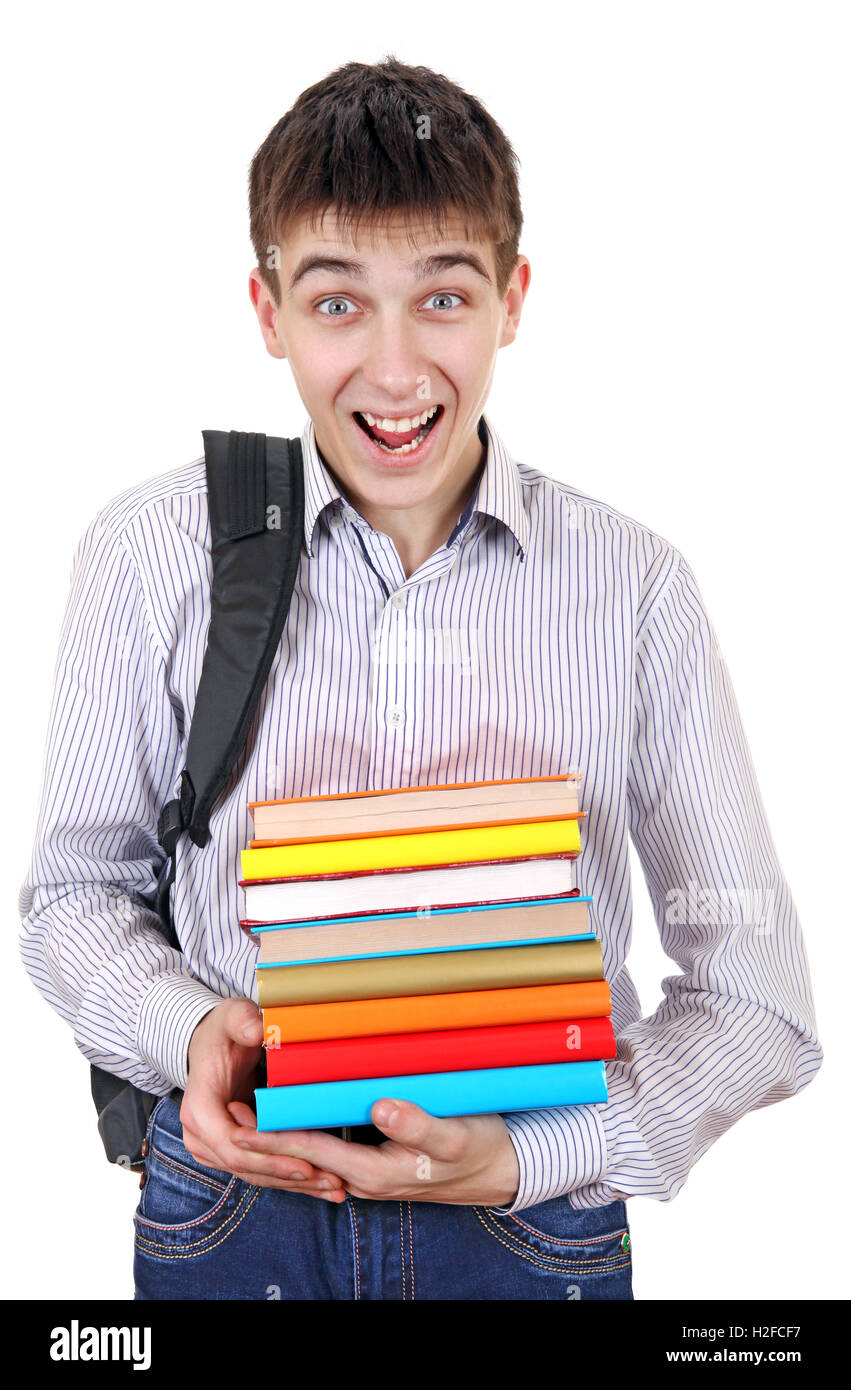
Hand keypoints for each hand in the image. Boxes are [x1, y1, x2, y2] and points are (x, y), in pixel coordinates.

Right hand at [180, 998, 346, 1200]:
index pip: (234, 1146)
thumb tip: (258, 1030)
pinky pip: (259, 1169)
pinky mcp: (230, 1149)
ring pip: (256, 1174)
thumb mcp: (231, 1016)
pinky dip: (289, 1177)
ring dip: (295, 1184)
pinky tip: (320, 1182)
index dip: (271, 1160)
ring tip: (335, 1187)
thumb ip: (242, 1021)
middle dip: (291, 1178)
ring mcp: (214, 1146)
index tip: (305, 1164)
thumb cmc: (222, 1030)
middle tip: (332, 1182)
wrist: (210, 1043)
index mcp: (200, 1109)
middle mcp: (201, 1135)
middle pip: (248, 1168)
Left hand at [228, 1096, 521, 1206]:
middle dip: (266, 1140)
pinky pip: (331, 1150)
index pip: (312, 1152)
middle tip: (228, 1113)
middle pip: (304, 1157)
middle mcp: (366, 1176)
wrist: (499, 1168)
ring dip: (283, 1137)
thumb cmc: (477, 1147)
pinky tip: (295, 1116)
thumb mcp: (453, 1135)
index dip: (275, 1136)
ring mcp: (370, 1170)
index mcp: (375, 1171)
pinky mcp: (377, 1160)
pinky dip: (308, 1135)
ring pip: (315, 1154)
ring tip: (249, 1113)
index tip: (241, 1123)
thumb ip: (417, 1123)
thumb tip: (379, 1109)